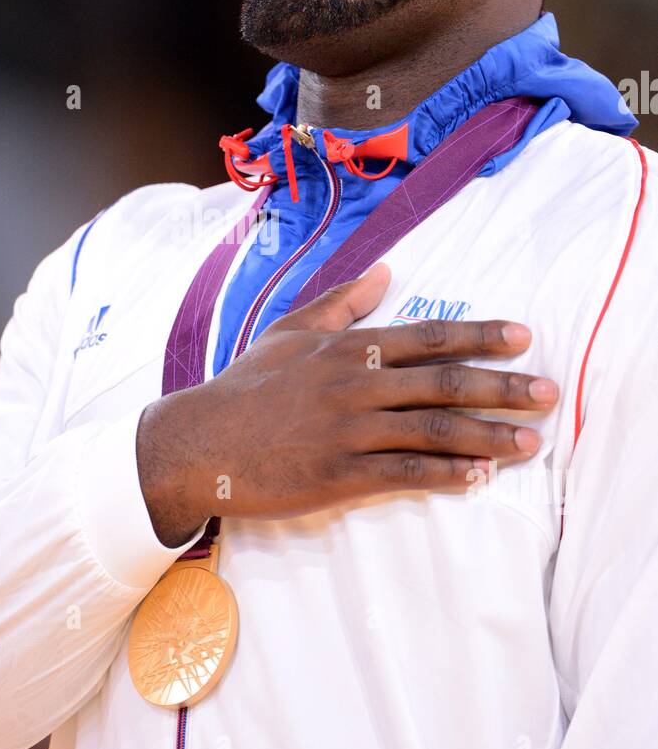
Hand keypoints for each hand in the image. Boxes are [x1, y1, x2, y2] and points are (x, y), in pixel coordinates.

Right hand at [137, 263, 557, 545]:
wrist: (198, 444)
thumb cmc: (245, 387)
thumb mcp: (289, 331)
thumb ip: (341, 301)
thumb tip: (387, 270)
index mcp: (347, 348)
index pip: (427, 337)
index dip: (479, 336)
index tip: (523, 337)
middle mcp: (355, 385)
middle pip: (443, 384)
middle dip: (503, 387)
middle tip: (549, 393)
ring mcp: (348, 431)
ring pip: (433, 431)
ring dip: (488, 436)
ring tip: (530, 443)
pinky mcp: (338, 475)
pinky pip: (404, 473)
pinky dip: (446, 475)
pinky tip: (480, 478)